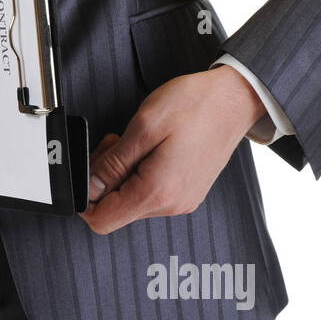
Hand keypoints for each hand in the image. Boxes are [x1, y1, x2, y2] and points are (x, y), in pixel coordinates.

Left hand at [80, 65, 266, 234]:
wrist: (235, 100)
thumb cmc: (196, 106)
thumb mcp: (143, 127)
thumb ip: (113, 163)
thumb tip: (90, 186)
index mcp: (157, 192)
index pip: (102, 220)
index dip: (85, 196)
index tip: (88, 168)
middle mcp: (171, 204)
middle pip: (116, 210)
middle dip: (104, 179)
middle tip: (113, 145)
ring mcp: (181, 200)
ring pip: (132, 201)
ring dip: (122, 174)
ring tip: (133, 143)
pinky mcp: (187, 192)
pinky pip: (151, 193)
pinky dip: (140, 174)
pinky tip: (147, 150)